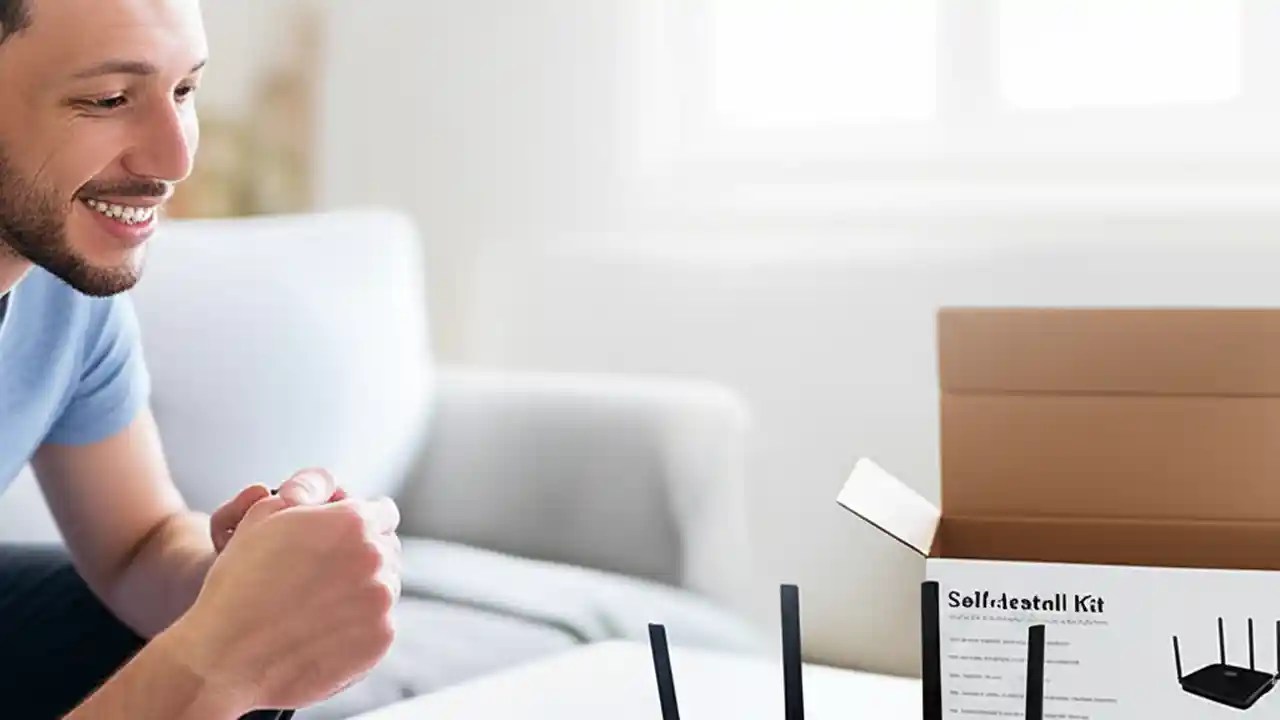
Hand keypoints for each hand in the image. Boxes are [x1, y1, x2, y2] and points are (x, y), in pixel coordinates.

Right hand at [169, 471, 401, 710]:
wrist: (228, 659)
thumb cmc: (240, 587)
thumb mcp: (263, 516)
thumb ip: (307, 491)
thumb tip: (333, 490)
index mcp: (353, 522)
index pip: (382, 512)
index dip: (359, 522)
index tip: (340, 537)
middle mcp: (377, 558)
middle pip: (386, 548)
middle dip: (363, 554)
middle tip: (324, 573)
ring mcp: (382, 600)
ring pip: (385, 585)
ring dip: (363, 589)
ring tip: (318, 604)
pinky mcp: (380, 638)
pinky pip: (379, 622)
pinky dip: (359, 624)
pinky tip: (322, 629)